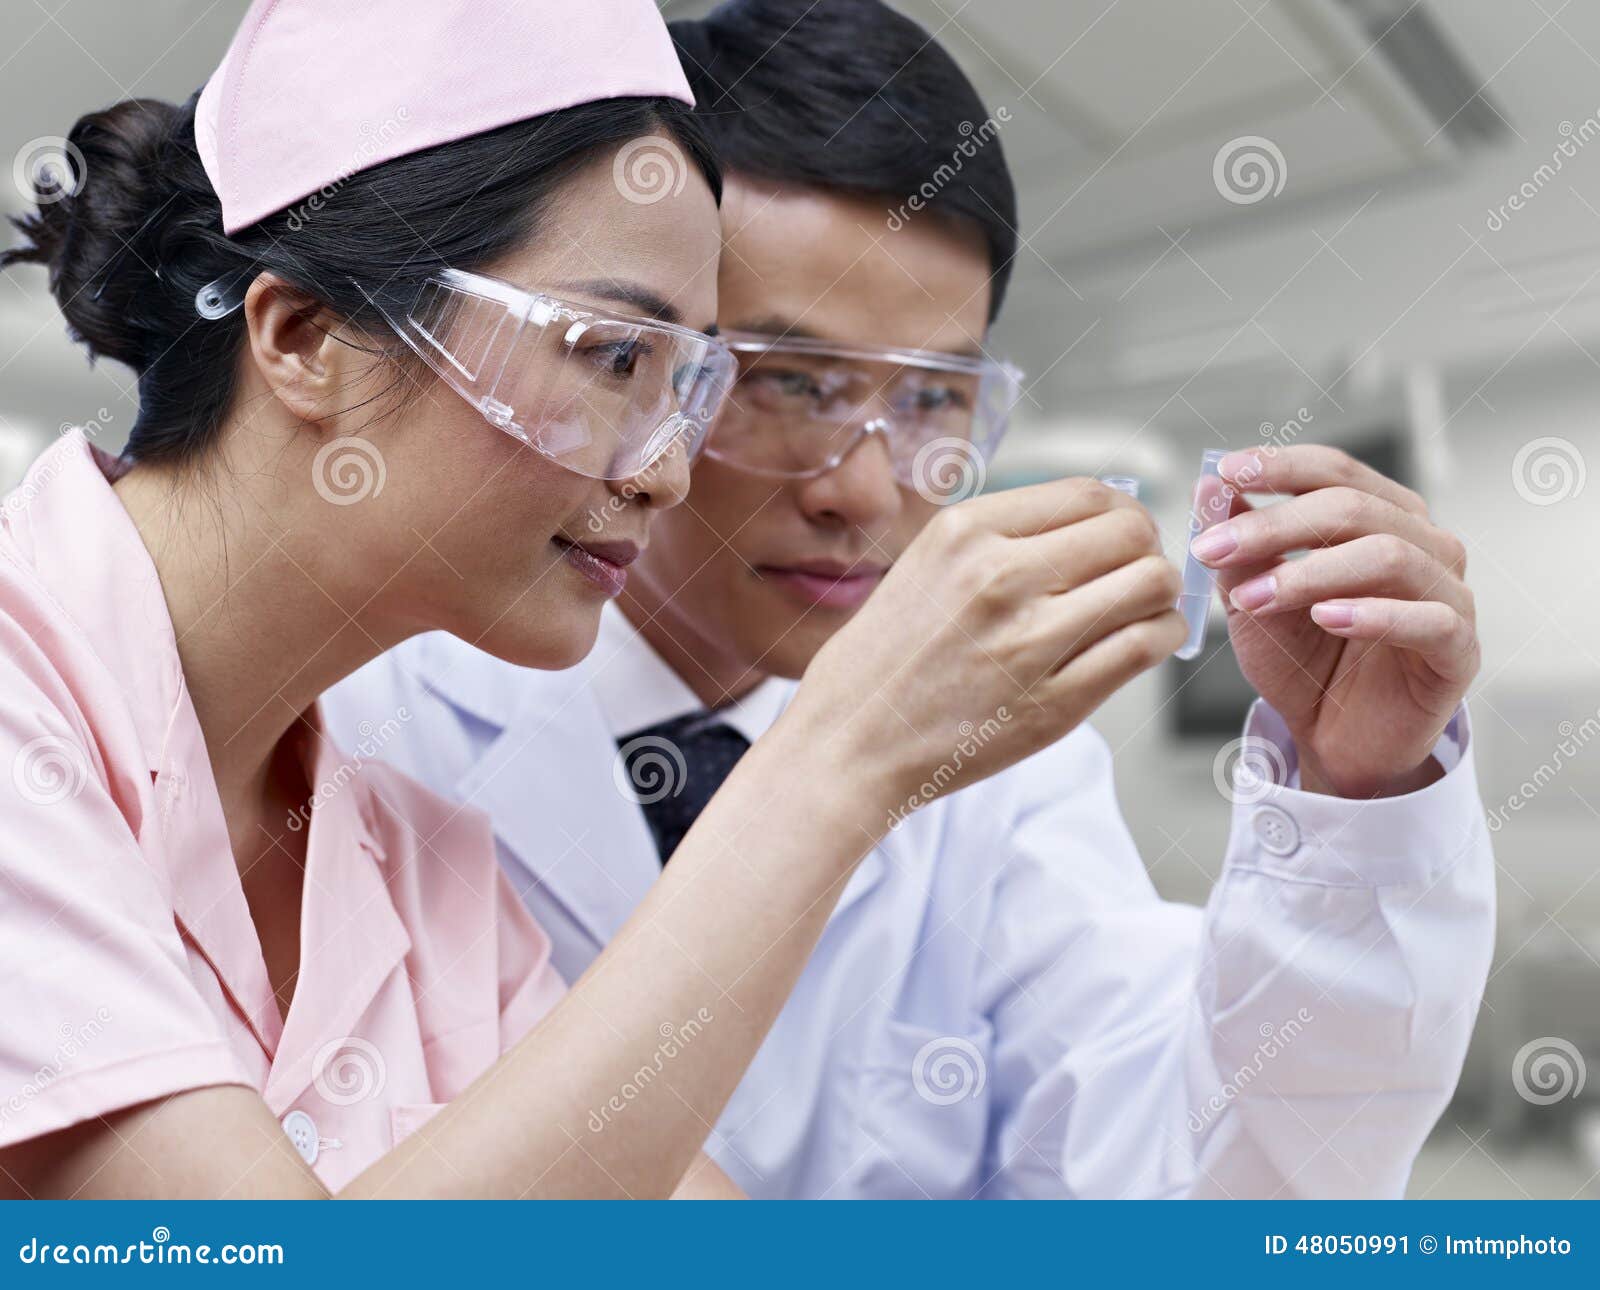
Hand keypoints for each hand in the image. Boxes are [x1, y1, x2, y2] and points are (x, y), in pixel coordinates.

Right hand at [791, 477, 1185, 821]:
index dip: (1120, 511)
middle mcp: (1000, 575)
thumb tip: (1085, 523)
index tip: (1119, 534)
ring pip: (1150, 583)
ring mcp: (1030, 639)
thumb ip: (996, 541)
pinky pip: (1144, 646)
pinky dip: (1163, 636)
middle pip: (1129, 531)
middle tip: (1138, 571)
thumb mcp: (922, 567)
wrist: (847, 745)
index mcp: (965, 532)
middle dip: (1147, 547)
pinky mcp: (1055, 700)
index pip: (1086, 493)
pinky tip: (1147, 640)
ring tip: (1145, 608)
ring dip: (1162, 592)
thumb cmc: (878, 663)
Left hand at [1188, 445, 1478, 797]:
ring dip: (1310, 574)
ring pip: (1389, 556)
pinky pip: (1429, 620)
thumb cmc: (1303, 659)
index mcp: (1380, 516)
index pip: (1334, 471)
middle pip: (1353, 508)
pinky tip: (1326, 618)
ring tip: (1253, 598)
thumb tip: (1209, 488)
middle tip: (1213, 550)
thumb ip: (1239, 547)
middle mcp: (1424, 543)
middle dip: (1274, 526)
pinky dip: (1374, 615)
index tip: (1224, 472)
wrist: (1333, 736)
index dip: (1280, 466)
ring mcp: (1448, 594)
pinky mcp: (1459, 650)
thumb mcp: (1254, 599)